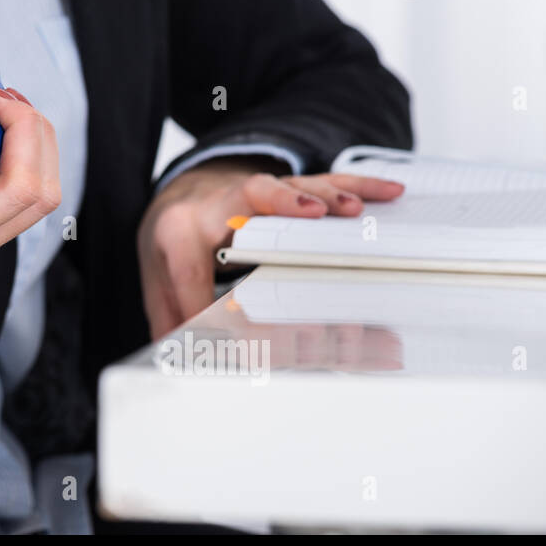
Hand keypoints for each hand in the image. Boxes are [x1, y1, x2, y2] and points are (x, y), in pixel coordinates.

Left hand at [137, 157, 404, 337]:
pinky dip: (356, 187)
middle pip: (248, 199)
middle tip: (313, 218)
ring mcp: (255, 193)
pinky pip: (323, 183)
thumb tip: (176, 362)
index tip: (220, 339)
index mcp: (180, 230)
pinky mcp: (286, 192)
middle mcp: (217, 204)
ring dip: (325, 197)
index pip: (190, 269)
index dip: (201, 303)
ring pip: (291, 186)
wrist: (181, 194)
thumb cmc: (176, 239)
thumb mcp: (158, 279)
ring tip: (353, 210)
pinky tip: (386, 192)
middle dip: (280, 210)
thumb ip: (168, 319)